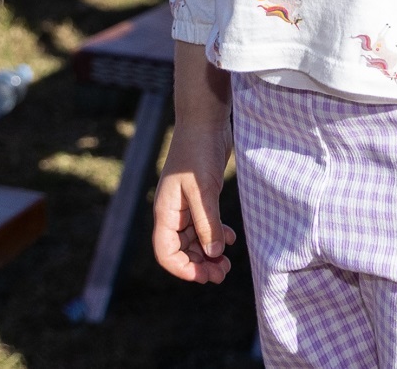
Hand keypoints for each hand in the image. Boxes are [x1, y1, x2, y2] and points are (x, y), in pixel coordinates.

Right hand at [154, 46, 235, 282]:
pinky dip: (215, 235)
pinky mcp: (199, 197)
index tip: (205, 276)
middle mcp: (171, 211)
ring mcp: (184, 205)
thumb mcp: (204, 190)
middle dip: (199, 265)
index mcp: (165, 211)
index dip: (183, 269)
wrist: (205, 120)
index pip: (165, 252)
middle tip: (223, 274)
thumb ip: (208, 224)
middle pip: (180, 250)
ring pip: (193, 240)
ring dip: (208, 253)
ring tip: (228, 264)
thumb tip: (212, 255)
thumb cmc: (199, 151)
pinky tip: (230, 239)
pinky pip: (203, 225)